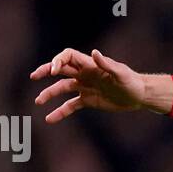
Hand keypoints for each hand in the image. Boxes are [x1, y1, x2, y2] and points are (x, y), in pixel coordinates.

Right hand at [31, 48, 165, 122]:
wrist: (138, 96)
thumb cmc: (131, 82)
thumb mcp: (120, 73)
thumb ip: (107, 64)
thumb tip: (95, 53)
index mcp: (90, 65)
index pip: (68, 57)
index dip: (58, 61)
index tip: (54, 71)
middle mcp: (84, 74)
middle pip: (60, 69)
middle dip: (46, 71)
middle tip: (34, 76)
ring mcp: (85, 87)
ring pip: (62, 88)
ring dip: (49, 93)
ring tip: (38, 101)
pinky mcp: (88, 100)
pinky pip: (70, 105)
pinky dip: (60, 111)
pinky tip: (49, 118)